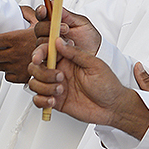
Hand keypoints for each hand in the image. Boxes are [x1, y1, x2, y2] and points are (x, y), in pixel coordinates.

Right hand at [26, 37, 148, 134]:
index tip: (40, 57)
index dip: (40, 52)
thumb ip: (76, 53)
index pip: (47, 50)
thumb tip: (58, 41)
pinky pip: (38, 99)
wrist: (113, 107)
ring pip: (35, 82)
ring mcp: (56, 86)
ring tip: (60, 90)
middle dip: (43, 72)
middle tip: (59, 76)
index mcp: (68, 59)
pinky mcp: (55, 101)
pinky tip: (53, 100)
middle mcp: (60, 71)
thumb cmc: (108, 85)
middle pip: (36, 67)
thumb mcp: (95, 65)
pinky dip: (41, 100)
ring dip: (44, 86)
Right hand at [31, 5, 101, 53]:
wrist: (96, 55)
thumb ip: (68, 15)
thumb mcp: (82, 23)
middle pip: (38, 28)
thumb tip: (54, 3)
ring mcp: (48, 47)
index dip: (41, 11)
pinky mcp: (48, 61)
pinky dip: (50, 55)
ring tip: (70, 44)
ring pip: (40, 43)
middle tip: (65, 28)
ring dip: (52, 42)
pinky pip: (42, 59)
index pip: (42, 15)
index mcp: (55, 22)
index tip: (44, 10)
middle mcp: (48, 34)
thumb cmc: (89, 38)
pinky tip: (61, 55)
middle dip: (49, 27)